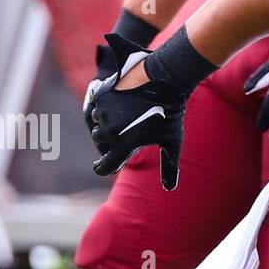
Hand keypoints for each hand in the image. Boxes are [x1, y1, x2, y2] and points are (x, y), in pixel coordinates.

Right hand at [84, 34, 185, 190]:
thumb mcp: (172, 142)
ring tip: (126, 116)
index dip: (104, 167)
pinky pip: (97, 106)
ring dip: (107, 123)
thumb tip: (169, 188)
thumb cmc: (171, 114)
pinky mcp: (100, 96)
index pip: (105, 166)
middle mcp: (109, 131)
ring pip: (98, 123)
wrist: (164, 79)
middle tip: (124, 133)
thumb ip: (169, 167)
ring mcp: (103, 112)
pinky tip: (120, 104)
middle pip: (101, 142)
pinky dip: (106, 107)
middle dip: (110, 140)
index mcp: (124, 145)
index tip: (103, 166)